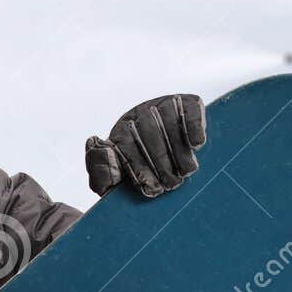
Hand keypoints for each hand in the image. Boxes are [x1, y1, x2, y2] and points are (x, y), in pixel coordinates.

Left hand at [85, 94, 206, 197]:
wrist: (170, 162)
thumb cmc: (140, 176)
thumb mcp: (116, 180)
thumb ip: (101, 170)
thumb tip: (94, 143)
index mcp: (120, 133)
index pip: (125, 145)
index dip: (138, 167)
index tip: (149, 188)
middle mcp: (140, 115)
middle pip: (150, 134)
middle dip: (161, 162)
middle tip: (170, 185)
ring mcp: (164, 105)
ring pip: (170, 123)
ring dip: (179, 150)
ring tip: (185, 172)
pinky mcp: (187, 102)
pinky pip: (191, 111)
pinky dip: (193, 127)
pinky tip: (196, 144)